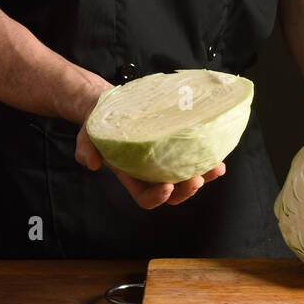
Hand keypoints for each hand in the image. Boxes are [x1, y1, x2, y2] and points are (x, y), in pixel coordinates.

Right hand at [74, 120, 225, 209]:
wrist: (111, 105)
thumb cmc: (101, 124)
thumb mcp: (87, 134)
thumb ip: (86, 148)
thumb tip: (91, 162)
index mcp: (131, 176)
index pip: (146, 198)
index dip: (157, 198)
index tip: (165, 187)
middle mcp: (151, 172)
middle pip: (173, 192)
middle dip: (186, 190)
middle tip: (195, 179)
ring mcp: (166, 160)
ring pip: (188, 176)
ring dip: (203, 175)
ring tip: (214, 168)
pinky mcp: (177, 145)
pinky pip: (194, 156)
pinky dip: (207, 157)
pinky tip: (218, 153)